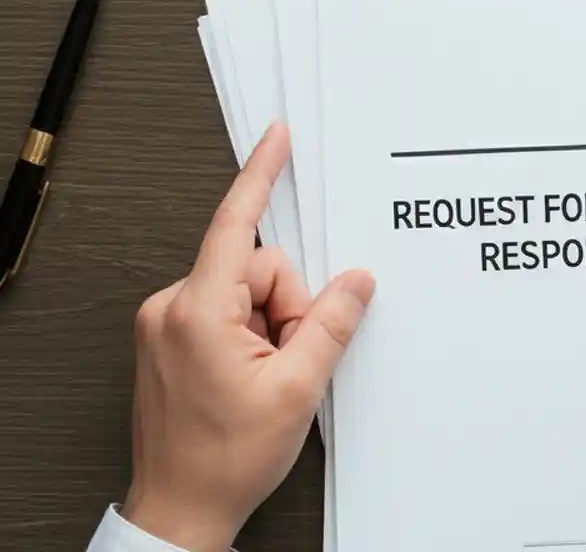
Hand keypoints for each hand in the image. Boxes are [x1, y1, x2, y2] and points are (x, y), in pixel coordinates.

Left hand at [122, 123, 374, 550]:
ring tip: (266, 377)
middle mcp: (172, 308)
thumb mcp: (296, 390)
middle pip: (258, 268)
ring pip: (246, 292)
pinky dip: (253, 335)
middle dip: (288, 309)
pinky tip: (253, 374)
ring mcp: (167, 323)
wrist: (181, 508)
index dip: (260, 177)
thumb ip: (331, 325)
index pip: (234, 225)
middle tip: (288, 360)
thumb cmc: (222, 459)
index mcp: (197, 312)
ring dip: (272, 327)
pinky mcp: (170, 338)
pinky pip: (228, 311)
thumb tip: (356, 281)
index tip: (276, 139)